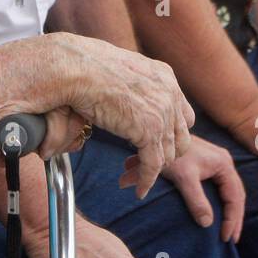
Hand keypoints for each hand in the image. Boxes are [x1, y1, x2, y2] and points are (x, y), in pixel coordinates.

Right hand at [41, 33, 194, 197]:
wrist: (77, 68)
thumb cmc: (85, 67)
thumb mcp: (118, 73)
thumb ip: (129, 90)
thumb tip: (117, 105)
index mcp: (164, 76)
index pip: (181, 114)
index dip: (168, 133)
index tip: (151, 143)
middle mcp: (169, 93)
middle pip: (181, 136)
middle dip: (164, 153)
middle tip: (143, 162)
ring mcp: (163, 113)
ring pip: (168, 154)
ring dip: (152, 169)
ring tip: (134, 175)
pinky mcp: (149, 131)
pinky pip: (153, 165)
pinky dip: (146, 180)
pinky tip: (138, 189)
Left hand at [118, 135, 244, 242]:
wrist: (157, 135)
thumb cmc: (171, 155)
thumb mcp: (184, 178)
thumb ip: (196, 200)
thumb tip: (207, 224)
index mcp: (224, 164)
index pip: (235, 197)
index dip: (232, 219)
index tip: (226, 237)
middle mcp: (223, 163)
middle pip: (235, 195)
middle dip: (234, 217)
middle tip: (231, 239)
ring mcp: (215, 163)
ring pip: (227, 191)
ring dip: (227, 211)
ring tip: (226, 231)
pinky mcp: (204, 165)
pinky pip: (217, 188)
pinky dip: (218, 202)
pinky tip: (215, 213)